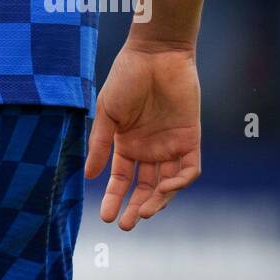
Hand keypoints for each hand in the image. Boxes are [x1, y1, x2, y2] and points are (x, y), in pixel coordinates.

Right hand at [85, 41, 200, 229]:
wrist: (156, 54)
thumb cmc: (127, 77)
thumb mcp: (107, 112)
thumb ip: (100, 143)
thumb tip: (89, 176)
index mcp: (127, 144)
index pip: (121, 179)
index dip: (114, 198)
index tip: (105, 217)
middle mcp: (149, 149)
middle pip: (145, 188)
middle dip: (136, 208)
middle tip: (126, 225)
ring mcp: (170, 146)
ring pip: (166, 185)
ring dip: (156, 201)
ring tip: (142, 213)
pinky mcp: (190, 140)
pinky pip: (188, 170)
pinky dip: (178, 183)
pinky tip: (164, 187)